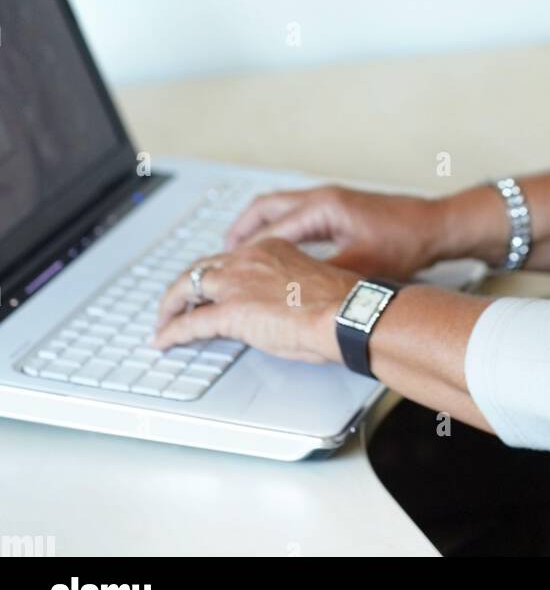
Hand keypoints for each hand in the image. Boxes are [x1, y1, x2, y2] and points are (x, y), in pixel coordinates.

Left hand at [150, 237, 361, 362]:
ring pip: (186, 288)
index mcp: (269, 248)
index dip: (214, 275)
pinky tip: (164, 340)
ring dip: (171, 307)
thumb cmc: (339, 303)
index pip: (228, 259)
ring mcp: (237, 284)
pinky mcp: (231, 312)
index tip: (209, 288)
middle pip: (201, 268)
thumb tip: (280, 306)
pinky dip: (172, 332)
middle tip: (176, 304)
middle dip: (185, 287)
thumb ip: (286, 287)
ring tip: (164, 322)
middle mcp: (248, 259)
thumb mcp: (308, 283)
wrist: (345, 312)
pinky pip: (190, 322)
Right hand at [222, 182, 444, 279]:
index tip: (226, 269)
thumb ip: (322, 277)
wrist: (436, 226)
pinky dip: (276, 228)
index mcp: (323, 207)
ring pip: (279, 208)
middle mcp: (322, 197)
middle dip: (240, 230)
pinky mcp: (337, 209)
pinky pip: (294, 214)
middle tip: (221, 254)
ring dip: (256, 227)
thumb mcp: (360, 266)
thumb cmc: (405, 241)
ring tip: (237, 251)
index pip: (271, 229)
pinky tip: (275, 249)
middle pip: (266, 208)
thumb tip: (290, 295)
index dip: (246, 253)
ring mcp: (329, 200)